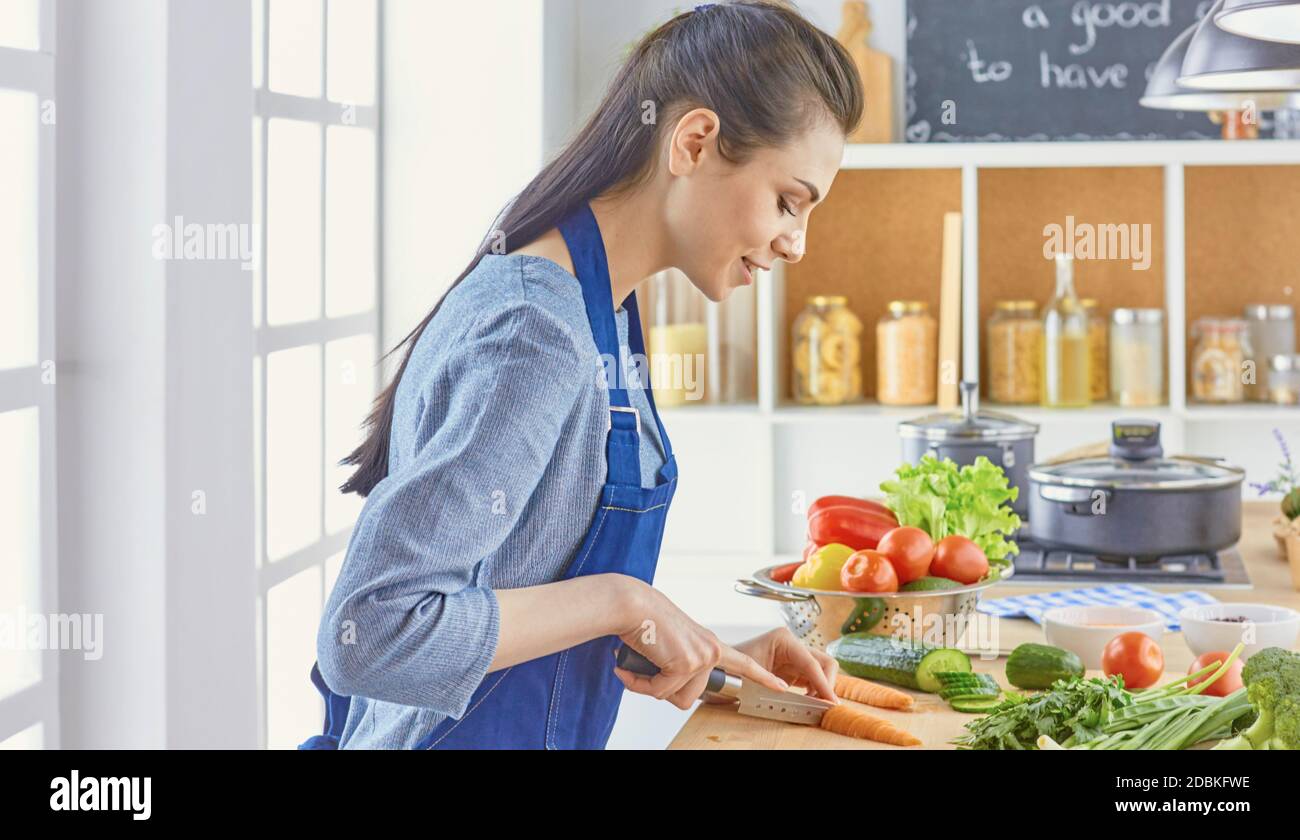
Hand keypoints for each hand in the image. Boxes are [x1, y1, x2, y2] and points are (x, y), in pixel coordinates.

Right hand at [610, 579, 788, 709]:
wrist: (632, 606)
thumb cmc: (645, 621)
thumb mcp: (670, 646)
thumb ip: (678, 665)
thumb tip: (664, 685)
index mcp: (709, 644)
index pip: (744, 663)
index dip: (763, 677)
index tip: (783, 686)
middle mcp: (710, 649)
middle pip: (692, 696)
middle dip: (664, 689)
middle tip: (647, 670)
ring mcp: (702, 657)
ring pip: (676, 697)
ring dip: (651, 687)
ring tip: (640, 664)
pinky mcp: (687, 663)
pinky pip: (660, 691)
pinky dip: (640, 683)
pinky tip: (630, 666)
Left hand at [728, 627, 838, 702]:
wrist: (722, 667)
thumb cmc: (731, 664)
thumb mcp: (750, 672)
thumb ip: (772, 682)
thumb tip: (793, 694)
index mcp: (784, 639)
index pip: (812, 663)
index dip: (823, 683)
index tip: (830, 701)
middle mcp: (793, 645)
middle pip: (824, 663)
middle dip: (826, 684)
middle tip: (823, 705)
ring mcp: (795, 656)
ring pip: (822, 671)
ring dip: (822, 688)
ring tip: (815, 705)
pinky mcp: (794, 669)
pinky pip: (813, 679)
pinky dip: (815, 691)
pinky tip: (808, 702)